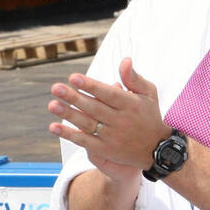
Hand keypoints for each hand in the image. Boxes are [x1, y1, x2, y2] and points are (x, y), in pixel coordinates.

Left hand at [48, 58, 169, 181]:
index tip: (73, 77)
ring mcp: (112, 136)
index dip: (90, 86)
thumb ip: (134, 78)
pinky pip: (84, 141)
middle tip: (55, 88)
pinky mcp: (105, 149)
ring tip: (52, 105)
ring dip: (68, 115)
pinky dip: (69, 135)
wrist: (157, 149)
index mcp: (131, 104)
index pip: (108, 94)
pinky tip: (53, 127)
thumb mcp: (148, 94)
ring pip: (87, 124)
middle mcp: (121, 120)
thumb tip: (124, 60)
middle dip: (74, 98)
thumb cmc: (149, 115)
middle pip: (94, 108)